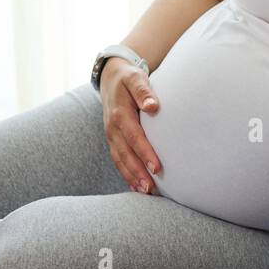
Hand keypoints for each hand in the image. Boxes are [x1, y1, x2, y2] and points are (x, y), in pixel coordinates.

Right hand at [99, 58, 161, 193]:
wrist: (110, 77)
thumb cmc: (128, 78)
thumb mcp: (135, 78)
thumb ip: (143, 91)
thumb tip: (153, 106)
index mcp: (120, 114)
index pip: (134, 137)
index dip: (145, 153)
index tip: (157, 167)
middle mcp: (112, 128)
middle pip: (125, 154)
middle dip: (138, 172)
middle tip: (151, 188)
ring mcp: (110, 135)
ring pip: (120, 159)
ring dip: (131, 176)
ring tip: (145, 191)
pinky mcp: (112, 139)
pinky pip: (117, 159)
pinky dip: (125, 173)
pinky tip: (135, 186)